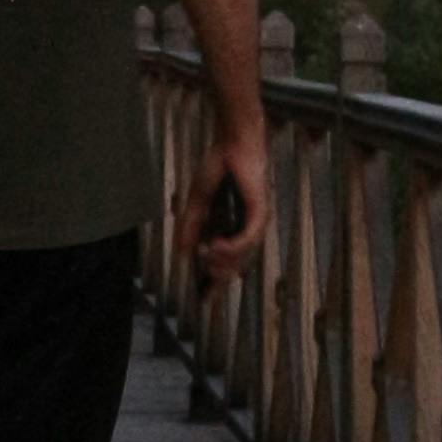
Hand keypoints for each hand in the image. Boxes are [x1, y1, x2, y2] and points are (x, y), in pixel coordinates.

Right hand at [178, 118, 268, 275]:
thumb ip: (190, 225)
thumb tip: (181, 252)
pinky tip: (217, 246)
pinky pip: (250, 236)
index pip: (227, 261)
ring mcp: (256, 220)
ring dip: (225, 260)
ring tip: (208, 257)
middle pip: (238, 264)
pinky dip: (234, 245)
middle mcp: (248, 227)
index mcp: (234, 227)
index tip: (203, 300)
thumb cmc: (218, 166)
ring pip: (245, 254)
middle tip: (205, 278)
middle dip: (220, 275)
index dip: (215, 281)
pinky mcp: (260, 209)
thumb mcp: (197, 201)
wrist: (231, 142)